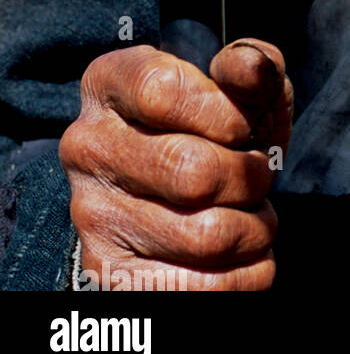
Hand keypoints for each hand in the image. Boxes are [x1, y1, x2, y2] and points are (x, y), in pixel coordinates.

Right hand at [60, 39, 292, 290]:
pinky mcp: (109, 273)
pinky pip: (201, 288)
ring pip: (206, 234)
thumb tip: (249, 70)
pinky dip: (246, 273)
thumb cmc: (215, 124)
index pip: (162, 91)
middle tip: (257, 176)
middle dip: (250, 177)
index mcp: (109, 83)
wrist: (177, 189)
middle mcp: (87, 146)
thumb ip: (251, 65)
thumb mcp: (238, 83)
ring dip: (254, 227)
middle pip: (193, 171)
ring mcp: (92, 213)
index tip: (242, 126)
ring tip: (250, 214)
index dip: (223, 113)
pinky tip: (242, 252)